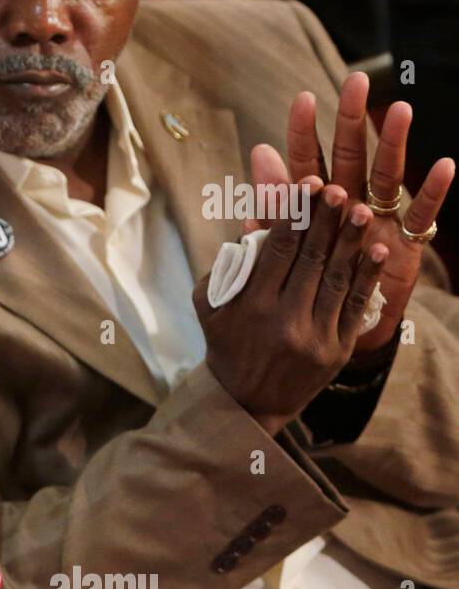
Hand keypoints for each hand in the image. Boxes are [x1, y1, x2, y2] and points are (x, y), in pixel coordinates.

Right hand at [195, 161, 387, 434]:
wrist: (246, 402)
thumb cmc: (226, 345)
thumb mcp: (211, 306)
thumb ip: (227, 267)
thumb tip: (251, 226)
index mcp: (250, 307)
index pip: (278, 250)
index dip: (294, 215)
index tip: (306, 186)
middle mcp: (283, 320)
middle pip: (309, 259)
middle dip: (325, 221)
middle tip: (337, 189)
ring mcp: (313, 336)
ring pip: (335, 278)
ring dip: (350, 241)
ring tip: (361, 210)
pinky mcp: (336, 350)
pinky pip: (354, 307)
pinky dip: (366, 277)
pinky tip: (376, 250)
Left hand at [269, 74, 454, 350]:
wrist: (325, 333)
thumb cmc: (302, 288)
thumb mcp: (282, 250)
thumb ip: (271, 209)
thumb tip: (256, 161)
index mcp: (313, 206)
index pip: (306, 162)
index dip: (303, 133)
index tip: (301, 100)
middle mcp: (348, 205)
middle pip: (350, 156)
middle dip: (351, 120)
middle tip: (354, 82)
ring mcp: (379, 220)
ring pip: (387, 176)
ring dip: (393, 143)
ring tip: (399, 110)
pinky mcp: (405, 244)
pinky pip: (421, 215)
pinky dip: (432, 192)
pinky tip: (443, 166)